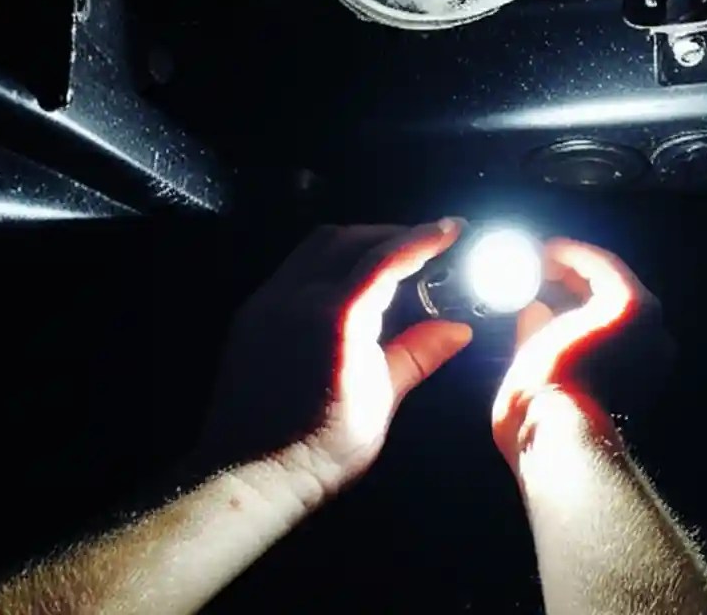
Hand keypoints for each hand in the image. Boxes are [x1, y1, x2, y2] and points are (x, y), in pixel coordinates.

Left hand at [201, 220, 472, 484]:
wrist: (248, 477)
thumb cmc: (323, 449)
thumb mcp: (380, 402)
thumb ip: (417, 355)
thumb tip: (458, 328)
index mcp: (336, 317)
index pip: (385, 258)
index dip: (423, 238)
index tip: (453, 228)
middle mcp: (296, 296)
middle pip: (349, 239)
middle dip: (390, 235)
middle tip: (425, 246)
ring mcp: (267, 302)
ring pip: (316, 247)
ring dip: (357, 243)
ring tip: (389, 260)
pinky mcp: (251, 315)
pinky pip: (294, 268)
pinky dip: (328, 262)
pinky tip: (348, 285)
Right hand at [492, 238, 667, 468]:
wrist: (562, 444)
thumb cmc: (550, 382)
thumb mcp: (536, 337)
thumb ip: (537, 315)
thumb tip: (535, 309)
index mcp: (632, 305)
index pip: (601, 264)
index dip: (568, 254)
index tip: (544, 251)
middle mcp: (652, 330)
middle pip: (613, 291)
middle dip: (576, 281)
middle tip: (542, 272)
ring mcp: (652, 361)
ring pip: (614, 322)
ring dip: (582, 309)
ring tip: (544, 301)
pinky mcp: (641, 387)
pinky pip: (614, 347)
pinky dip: (590, 336)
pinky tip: (557, 335)